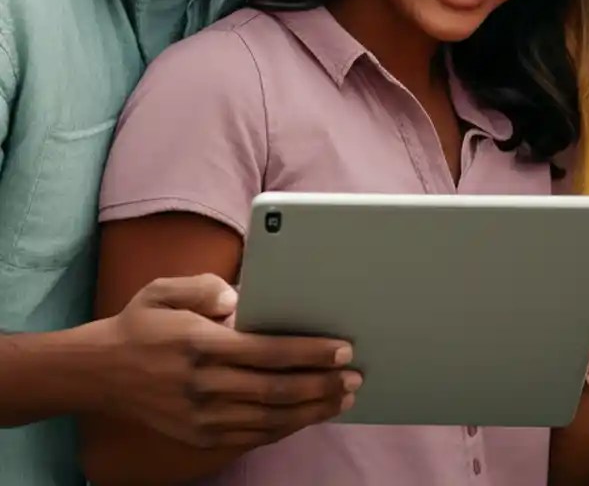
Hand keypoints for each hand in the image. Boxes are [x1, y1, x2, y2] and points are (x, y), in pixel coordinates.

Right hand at [93, 274, 360, 448]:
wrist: (99, 372)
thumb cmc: (142, 325)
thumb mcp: (164, 290)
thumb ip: (204, 286)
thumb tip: (240, 299)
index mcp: (201, 345)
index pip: (269, 352)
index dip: (310, 353)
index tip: (343, 350)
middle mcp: (204, 385)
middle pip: (277, 391)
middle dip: (323, 385)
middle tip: (356, 377)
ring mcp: (202, 416)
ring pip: (270, 419)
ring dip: (313, 410)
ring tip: (344, 398)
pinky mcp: (200, 435)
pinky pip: (253, 436)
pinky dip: (287, 427)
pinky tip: (310, 415)